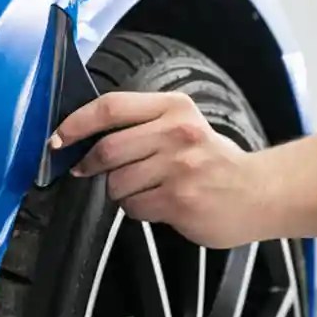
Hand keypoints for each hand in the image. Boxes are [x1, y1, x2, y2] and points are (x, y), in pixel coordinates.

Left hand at [49, 92, 271, 247]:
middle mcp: (177, 133)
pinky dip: (137, 209)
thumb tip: (83, 137)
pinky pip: (134, 207)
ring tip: (145, 188)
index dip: (76, 123)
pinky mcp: (179, 200)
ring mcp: (179, 168)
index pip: (110, 107)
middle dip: (90, 165)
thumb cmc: (213, 161)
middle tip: (88, 171)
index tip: (58, 138)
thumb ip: (141, 125)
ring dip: (119, 191)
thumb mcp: (183, 126)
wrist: (258, 192)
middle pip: (107, 149)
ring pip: (117, 183)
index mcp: (174, 108)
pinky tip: (159, 203)